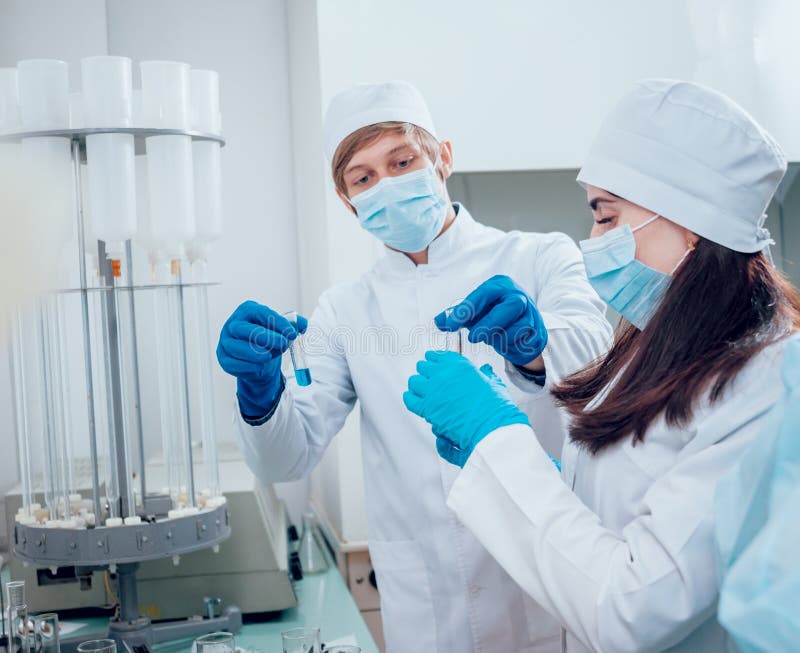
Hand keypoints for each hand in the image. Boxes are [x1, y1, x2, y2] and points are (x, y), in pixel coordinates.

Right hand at [216, 301, 307, 417]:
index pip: (261, 313)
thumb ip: (293, 325)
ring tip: (269, 356)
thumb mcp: (281, 329)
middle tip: (284, 345)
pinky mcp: (223, 358)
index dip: (277, 323)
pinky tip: (260, 366)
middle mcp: (233, 324)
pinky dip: (248, 366)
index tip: (292, 333)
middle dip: (267, 338)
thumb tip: (303, 325)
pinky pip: (233, 363)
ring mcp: (225, 341)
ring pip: (236, 347)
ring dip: (256, 353)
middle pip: (245, 329)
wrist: (257, 359)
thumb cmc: (268, 339)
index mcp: (247, 311)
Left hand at [403, 351, 528, 466]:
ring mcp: (433, 391)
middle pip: (423, 367)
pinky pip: (409, 399)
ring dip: (417, 385)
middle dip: (425, 373)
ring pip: (414, 381)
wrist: (490, 426)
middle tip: (428, 379)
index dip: (434, 360)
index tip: (432, 362)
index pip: (438, 356)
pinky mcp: (427, 408)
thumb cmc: (495, 407)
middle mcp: (443, 375)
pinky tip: (413, 399)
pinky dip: (410, 398)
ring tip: (421, 389)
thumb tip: (485, 369)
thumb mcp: (493, 383)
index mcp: (459, 365)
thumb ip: (486, 374)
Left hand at [435, 275, 546, 366]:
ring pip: (514, 328)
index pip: (482, 295)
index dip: (466, 310)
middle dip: (487, 325)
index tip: (451, 324)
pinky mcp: (537, 330)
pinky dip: (508, 344)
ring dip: (497, 337)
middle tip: (472, 337)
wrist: (522, 329)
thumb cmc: (495, 316)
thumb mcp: (474, 313)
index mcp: (500, 285)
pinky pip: (521, 341)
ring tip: (491, 336)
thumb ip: (457, 316)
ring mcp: (531, 312)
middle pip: (505, 309)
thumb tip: (440, 322)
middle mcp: (518, 295)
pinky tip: (505, 341)